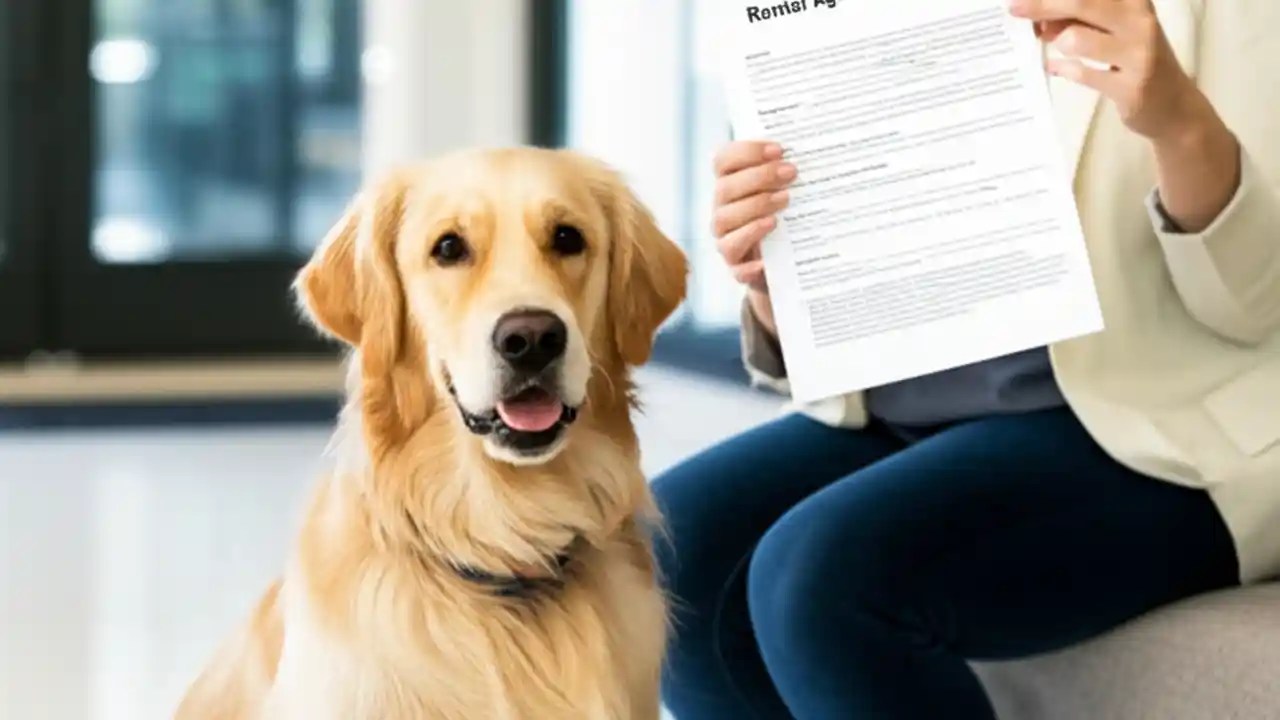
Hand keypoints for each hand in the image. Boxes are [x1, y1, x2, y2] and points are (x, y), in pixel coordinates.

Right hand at [712, 140, 795, 334]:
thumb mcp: (790, 193)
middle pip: (725, 189)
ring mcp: (727, 239)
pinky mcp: (737, 269)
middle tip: (791, 172)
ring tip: (785, 202)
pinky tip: (765, 261)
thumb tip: (823, 151)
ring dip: (755, 208)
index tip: (779, 149)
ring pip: (725, 221)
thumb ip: (792, 173)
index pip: (724, 161)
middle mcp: (723, 210)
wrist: (788, 266)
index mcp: (731, 185)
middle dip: (759, 177)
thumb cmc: (790, 218)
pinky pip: (735, 267)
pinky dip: (749, 264)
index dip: (747, 152)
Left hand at [1010, 0, 1240, 230]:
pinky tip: (1054, 66)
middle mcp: (1141, 22)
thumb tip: (1041, 18)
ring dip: (1059, 42)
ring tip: (1055, 43)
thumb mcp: (1118, 31)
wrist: (1175, 106)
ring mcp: (1138, 55)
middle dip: (1042, 4)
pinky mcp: (1130, 87)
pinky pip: (1081, 75)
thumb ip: (1085, 20)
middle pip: (1081, 2)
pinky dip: (1063, 69)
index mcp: (1136, 2)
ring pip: (1076, 39)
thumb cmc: (1138, 61)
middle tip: (1014, 8)